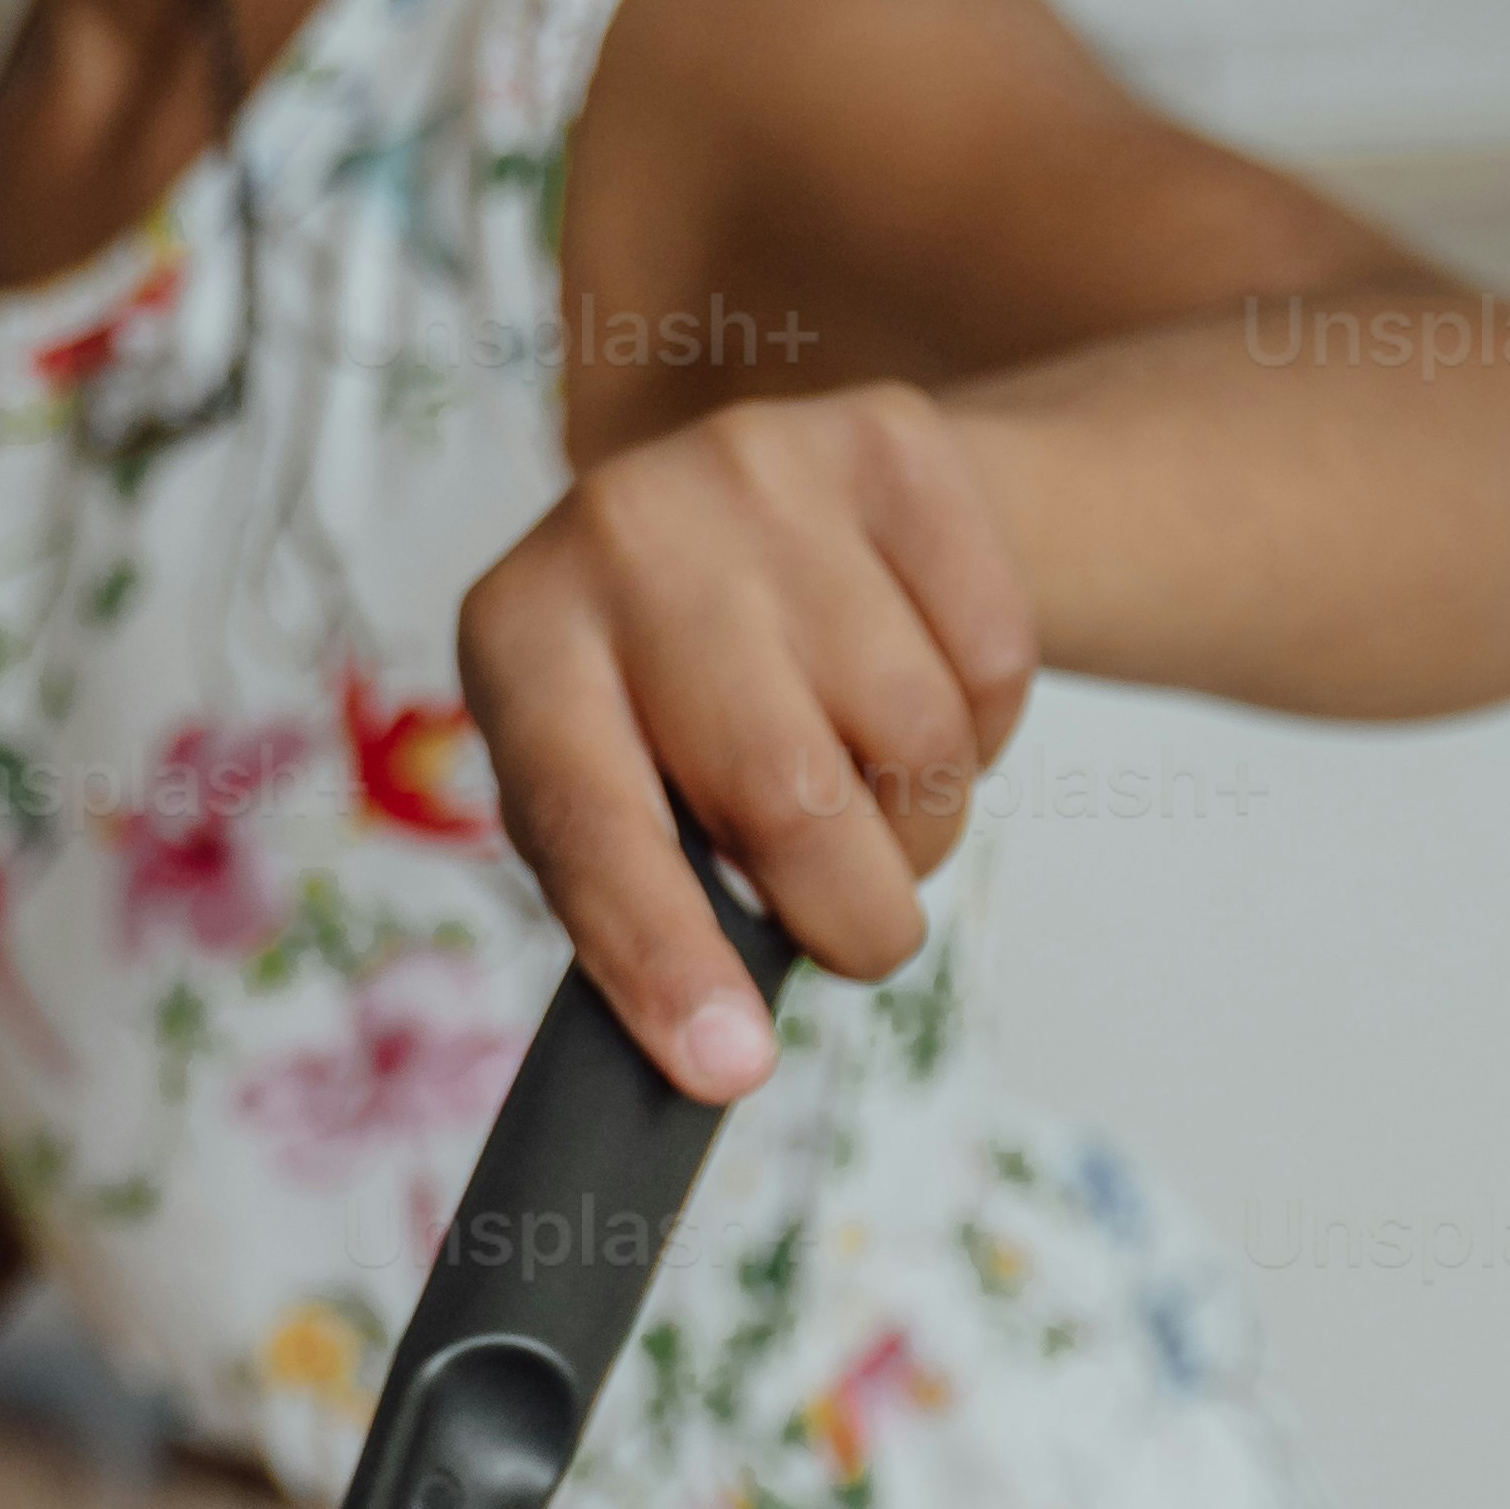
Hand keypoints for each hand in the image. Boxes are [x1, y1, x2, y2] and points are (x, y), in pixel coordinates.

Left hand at [455, 385, 1039, 1097]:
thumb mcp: (607, 776)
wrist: (772, 495)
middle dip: (849, 915)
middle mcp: (618, 532)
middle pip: (782, 796)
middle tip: (859, 937)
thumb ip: (636, 893)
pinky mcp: (890, 441)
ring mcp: (757, 466)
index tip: (728, 1067)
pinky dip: (986, 729)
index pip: (590, 827)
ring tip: (876, 798)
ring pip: (912, 738)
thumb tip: (720, 1051)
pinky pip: (992, 658)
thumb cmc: (670, 690)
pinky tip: (924, 690)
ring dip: (925, 827)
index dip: (662, 960)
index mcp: (517, 638)